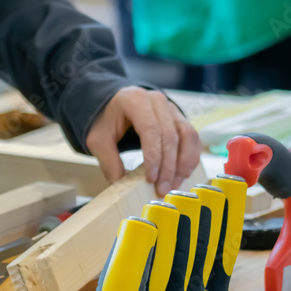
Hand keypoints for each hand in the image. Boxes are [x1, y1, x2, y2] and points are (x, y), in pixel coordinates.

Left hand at [86, 86, 200, 196]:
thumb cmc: (107, 121)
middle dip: (168, 166)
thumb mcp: (98, 139)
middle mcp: (157, 101)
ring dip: (184, 163)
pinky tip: (183, 174)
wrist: (115, 106)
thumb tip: (120, 186)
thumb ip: (108, 161)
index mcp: (135, 100)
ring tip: (175, 184)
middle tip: (163, 189)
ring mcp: (171, 109)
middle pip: (170, 135)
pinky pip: (192, 138)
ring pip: (187, 135)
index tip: (151, 179)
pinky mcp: (180, 118)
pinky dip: (191, 157)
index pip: (150, 129)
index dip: (154, 157)